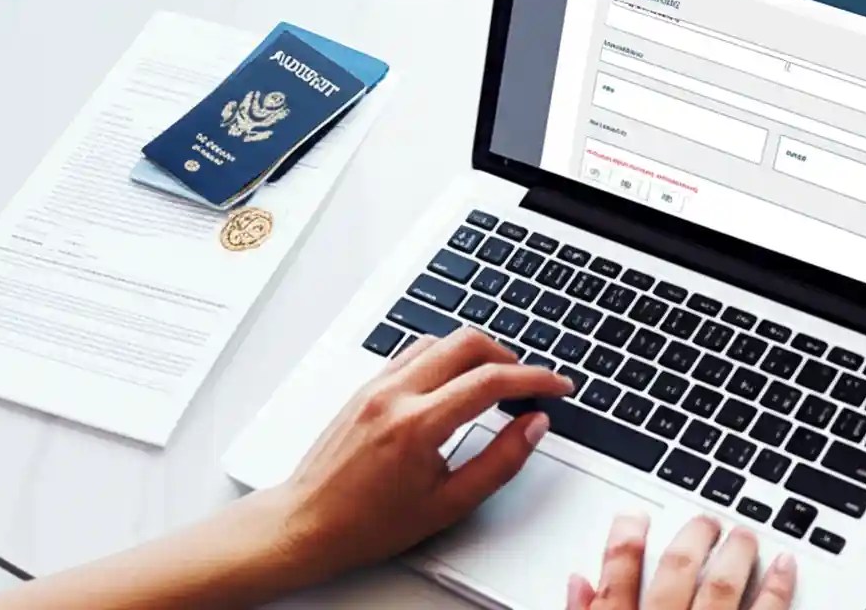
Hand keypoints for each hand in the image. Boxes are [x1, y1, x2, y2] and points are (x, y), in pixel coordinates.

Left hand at [268, 328, 574, 587]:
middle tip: (528, 381)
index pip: (490, 381)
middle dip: (508, 355)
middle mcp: (394, 395)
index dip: (535, 377)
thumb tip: (533, 425)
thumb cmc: (368, 524)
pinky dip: (444, 358)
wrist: (307, 525)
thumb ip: (500, 461)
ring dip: (474, 352)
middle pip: (466, 343)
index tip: (557, 385)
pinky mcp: (365, 388)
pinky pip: (412, 354)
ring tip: (494, 381)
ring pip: (438, 341)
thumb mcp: (448, 504)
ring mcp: (375, 386)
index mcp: (417, 425)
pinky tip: (454, 382)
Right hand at [566, 514, 797, 609]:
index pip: (617, 579)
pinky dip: (778, 588)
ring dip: (735, 554)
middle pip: (676, 574)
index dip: (625, 541)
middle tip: (703, 521)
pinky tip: (786, 565)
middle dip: (690, 539)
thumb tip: (576, 585)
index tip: (634, 517)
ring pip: (722, 588)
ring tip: (743, 533)